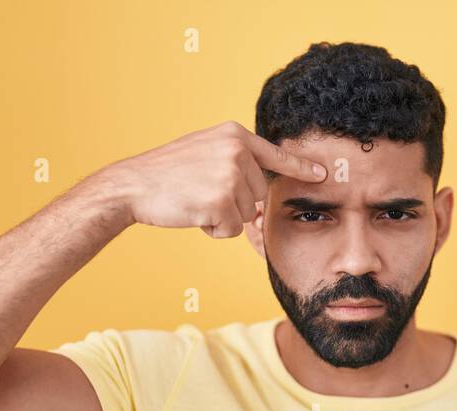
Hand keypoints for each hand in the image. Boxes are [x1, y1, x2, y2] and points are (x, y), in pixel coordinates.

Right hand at [111, 120, 327, 237]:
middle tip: (202, 194)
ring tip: (195, 202)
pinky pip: (233, 228)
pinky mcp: (221, 200)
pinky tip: (193, 213)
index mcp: (233, 135)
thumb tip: (260, 194)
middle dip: (235, 203)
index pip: (273, 154)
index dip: (300, 167)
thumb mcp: (203, 151)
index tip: (323, 174)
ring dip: (224, 218)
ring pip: (247, 214)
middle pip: (259, 194)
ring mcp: (230, 175)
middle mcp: (236, 151)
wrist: (133, 185)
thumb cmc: (166, 174)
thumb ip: (234, 161)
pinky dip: (214, 230)